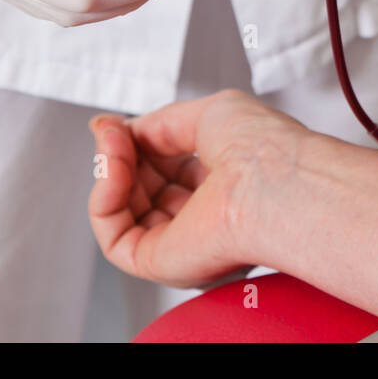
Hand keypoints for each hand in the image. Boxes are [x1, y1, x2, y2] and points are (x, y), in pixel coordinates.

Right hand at [88, 90, 307, 288]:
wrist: (273, 179)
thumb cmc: (261, 146)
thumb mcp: (206, 114)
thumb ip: (157, 124)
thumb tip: (113, 128)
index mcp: (225, 184)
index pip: (167, 167)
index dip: (138, 143)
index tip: (116, 125)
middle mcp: (206, 217)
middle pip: (142, 189)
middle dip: (121, 155)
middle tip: (111, 134)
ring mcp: (184, 242)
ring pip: (123, 211)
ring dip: (110, 172)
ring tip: (113, 147)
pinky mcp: (162, 264)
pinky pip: (114, 237)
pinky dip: (104, 200)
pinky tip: (112, 172)